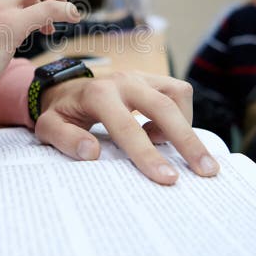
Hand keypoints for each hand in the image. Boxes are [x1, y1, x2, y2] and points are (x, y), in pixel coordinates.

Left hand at [34, 72, 218, 184]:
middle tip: (207, 172)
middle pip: (164, 107)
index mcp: (97, 95)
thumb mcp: (48, 128)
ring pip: (178, 96)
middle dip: (187, 141)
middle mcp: (123, 81)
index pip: (127, 127)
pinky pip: (179, 93)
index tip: (167, 178)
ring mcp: (141, 76)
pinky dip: (180, 115)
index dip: (147, 154)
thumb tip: (91, 152)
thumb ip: (65, 139)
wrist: (66, 89)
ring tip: (164, 149)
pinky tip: (158, 133)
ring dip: (183, 127)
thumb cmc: (61, 113)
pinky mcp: (153, 79)